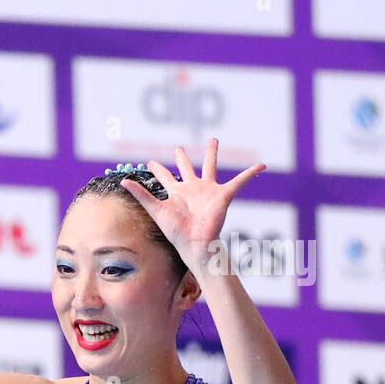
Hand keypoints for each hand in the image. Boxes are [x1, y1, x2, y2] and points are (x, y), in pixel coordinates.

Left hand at [121, 138, 263, 270]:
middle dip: (182, 158)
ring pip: (210, 166)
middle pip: (186, 168)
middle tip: (178, 148)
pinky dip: (251, 173)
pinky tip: (261, 165)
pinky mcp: (223, 195)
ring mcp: (208, 191)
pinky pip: (240, 181)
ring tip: (213, 140)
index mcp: (177, 193)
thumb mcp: (156, 209)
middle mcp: (192, 190)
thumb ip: (141, 194)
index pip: (165, 178)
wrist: (195, 244)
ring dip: (212, 153)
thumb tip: (123, 180)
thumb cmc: (176, 231)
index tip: (149, 162)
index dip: (157, 170)